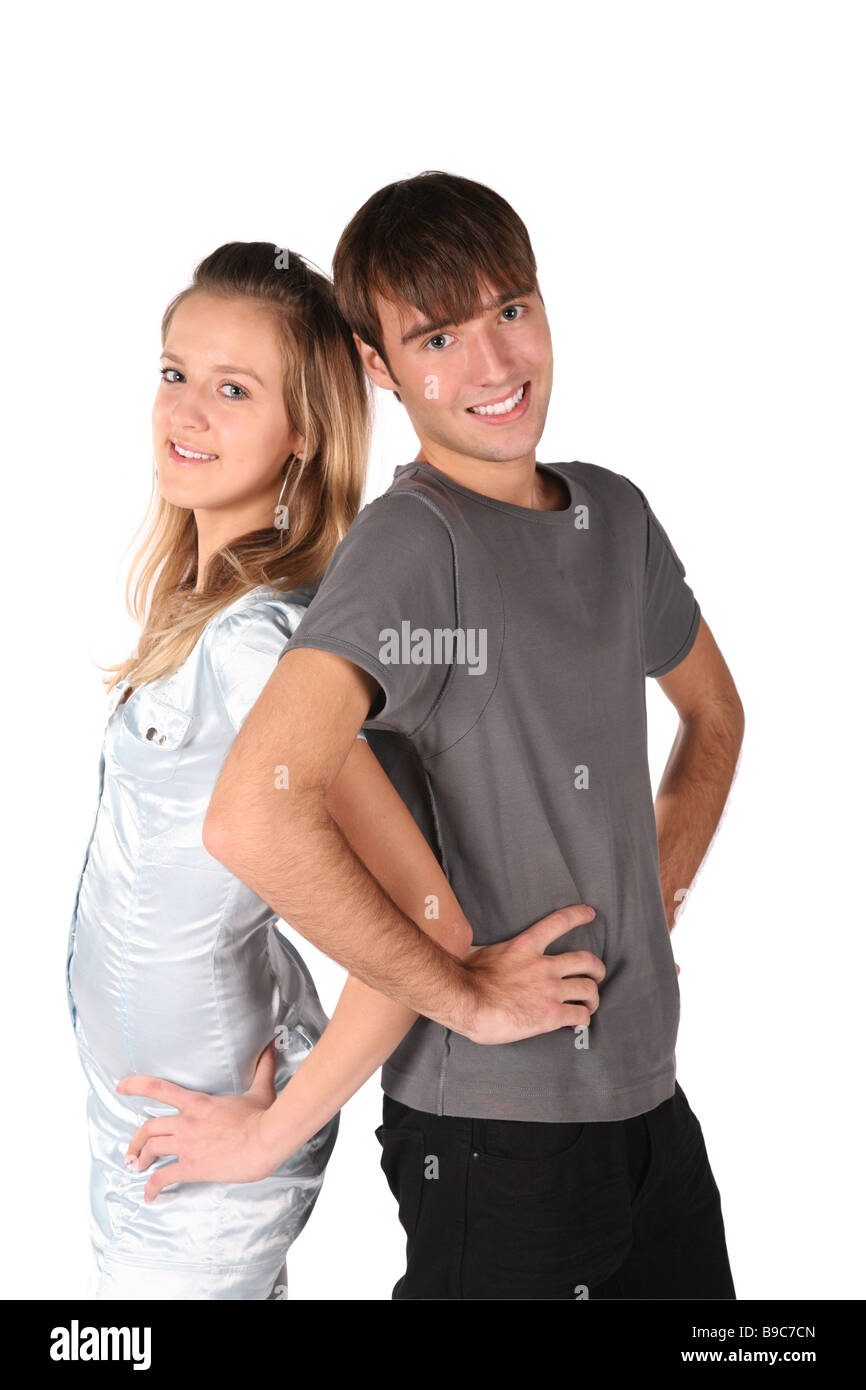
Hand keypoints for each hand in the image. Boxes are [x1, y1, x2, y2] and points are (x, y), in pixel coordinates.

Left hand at [115, 1039, 279, 1202]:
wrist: (266, 1139)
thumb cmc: (264, 1116)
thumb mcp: (260, 1089)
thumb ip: (262, 1069)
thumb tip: (270, 1048)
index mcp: (197, 1103)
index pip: (159, 1089)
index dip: (136, 1086)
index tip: (121, 1087)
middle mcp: (186, 1122)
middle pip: (149, 1127)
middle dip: (135, 1139)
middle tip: (132, 1150)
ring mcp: (187, 1144)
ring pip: (151, 1149)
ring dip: (139, 1159)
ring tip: (136, 1168)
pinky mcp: (192, 1166)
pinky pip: (163, 1177)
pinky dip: (152, 1187)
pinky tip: (149, 1195)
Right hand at [457, 905, 604, 1044]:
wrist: (466, 1002)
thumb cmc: (465, 978)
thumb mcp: (476, 951)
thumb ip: (484, 946)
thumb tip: (467, 941)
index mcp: (525, 946)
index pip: (558, 923)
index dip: (577, 916)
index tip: (590, 913)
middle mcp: (543, 966)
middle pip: (586, 960)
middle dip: (597, 968)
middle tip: (597, 975)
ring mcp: (550, 990)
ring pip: (588, 989)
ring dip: (593, 997)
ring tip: (590, 1003)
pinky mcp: (551, 1015)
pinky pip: (580, 1015)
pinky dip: (583, 1019)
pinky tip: (579, 1022)